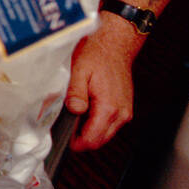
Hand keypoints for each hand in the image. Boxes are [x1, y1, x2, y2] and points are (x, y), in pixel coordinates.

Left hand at [64, 21, 140, 150]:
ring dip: (89, 131)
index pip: (93, 139)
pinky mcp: (124, 109)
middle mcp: (122, 114)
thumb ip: (75, 93)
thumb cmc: (96, 55)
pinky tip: (86, 110)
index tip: (63, 141)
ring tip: (74, 116)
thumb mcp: (78, 71)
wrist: (115, 45)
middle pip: (99, 141)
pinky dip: (96, 123)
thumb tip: (74, 110)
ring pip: (104, 134)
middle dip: (81, 139)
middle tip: (64, 129)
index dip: (76, 143)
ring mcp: (125, 112)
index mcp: (109, 107)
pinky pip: (109, 124)